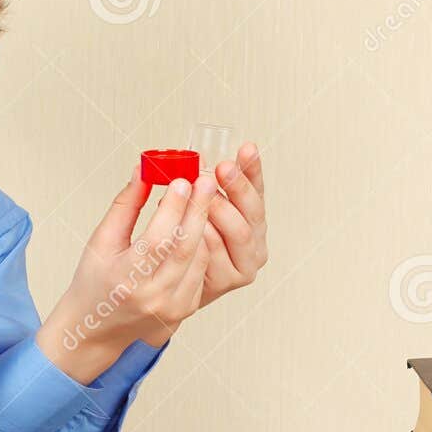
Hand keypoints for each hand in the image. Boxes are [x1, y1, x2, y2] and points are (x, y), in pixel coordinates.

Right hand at [38, 168, 217, 381]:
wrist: (97, 328)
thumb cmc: (95, 281)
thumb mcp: (101, 241)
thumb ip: (125, 205)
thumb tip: (144, 170)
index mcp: (125, 279)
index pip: (157, 240)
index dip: (172, 208)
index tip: (182, 180)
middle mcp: (152, 297)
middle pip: (184, 247)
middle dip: (198, 209)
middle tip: (206, 180)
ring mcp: (172, 307)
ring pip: (199, 258)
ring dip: (203, 225)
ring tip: (203, 198)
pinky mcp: (186, 309)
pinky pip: (201, 270)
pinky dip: (202, 245)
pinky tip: (198, 224)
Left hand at [197, 142, 267, 309]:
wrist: (173, 284)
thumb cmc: (187, 239)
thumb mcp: (198, 206)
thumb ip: (204, 184)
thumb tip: (197, 157)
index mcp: (254, 219)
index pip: (258, 188)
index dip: (253, 169)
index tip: (246, 148)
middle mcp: (256, 241)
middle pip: (253, 211)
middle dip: (237, 186)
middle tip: (220, 168)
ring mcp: (247, 263)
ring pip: (238, 231)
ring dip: (218, 209)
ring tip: (201, 192)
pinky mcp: (230, 280)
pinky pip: (217, 253)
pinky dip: (206, 236)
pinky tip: (193, 224)